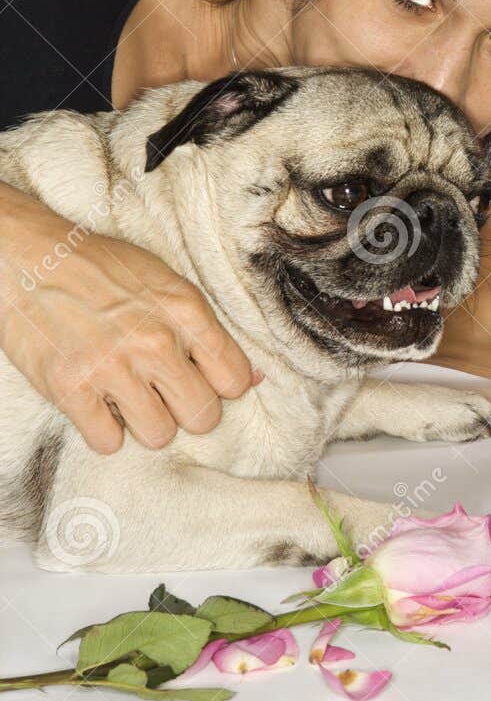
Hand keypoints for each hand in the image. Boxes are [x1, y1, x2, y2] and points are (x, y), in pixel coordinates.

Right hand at [0, 185, 258, 453]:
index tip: (200, 379)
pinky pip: (108, 442)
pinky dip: (103, 429)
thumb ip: (206, 330)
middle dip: (185, 410)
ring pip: (159, 435)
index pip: (233, 378)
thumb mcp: (164, 282)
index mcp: (184, 309)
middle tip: (162, 392)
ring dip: (145, 423)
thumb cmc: (98, 267)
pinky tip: (97, 402)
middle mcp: (154, 340)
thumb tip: (252, 378)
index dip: (220, 386)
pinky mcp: (70, 388)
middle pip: (202, 416)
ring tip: (127, 395)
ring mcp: (111, 366)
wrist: (27, 257)